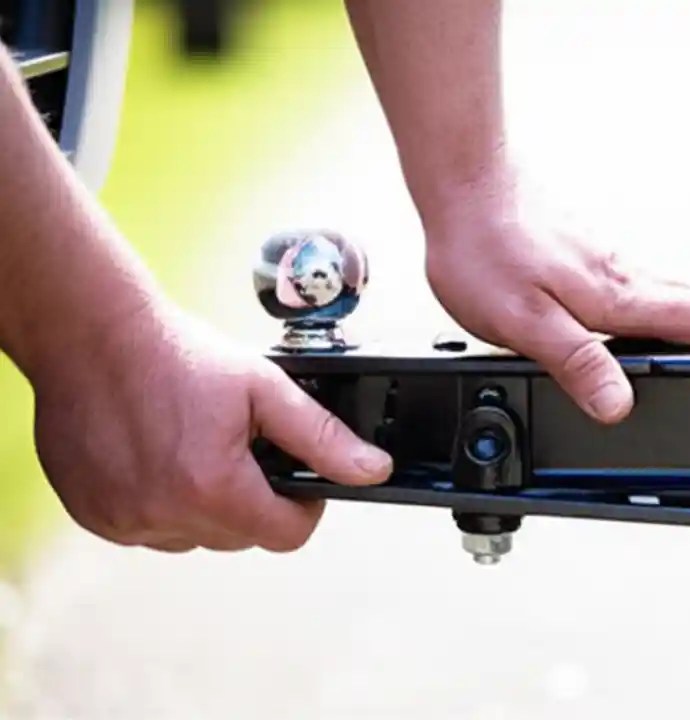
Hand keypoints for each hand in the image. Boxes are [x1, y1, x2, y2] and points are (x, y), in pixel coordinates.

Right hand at [29, 304, 392, 552]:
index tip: (296, 476)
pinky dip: (164, 503)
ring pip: (196, 536)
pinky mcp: (96, 517)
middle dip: (254, 499)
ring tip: (198, 446)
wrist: (90, 334)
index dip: (303, 506)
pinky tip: (161, 456)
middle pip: (242, 537)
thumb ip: (323, 436)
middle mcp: (165, 516)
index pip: (286, 535)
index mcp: (213, 488)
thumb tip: (373, 470)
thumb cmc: (176, 354)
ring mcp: (124, 521)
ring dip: (207, 505)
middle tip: (242, 446)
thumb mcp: (265, 387)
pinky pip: (150, 529)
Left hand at [422, 176, 689, 423]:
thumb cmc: (486, 249)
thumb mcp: (524, 321)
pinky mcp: (592, 251)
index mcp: (616, 295)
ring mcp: (610, 259)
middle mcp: (623, 274)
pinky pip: (653, 277)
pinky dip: (682, 291)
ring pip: (681, 285)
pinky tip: (674, 299)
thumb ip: (576, 363)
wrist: (465, 186)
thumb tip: (619, 405)